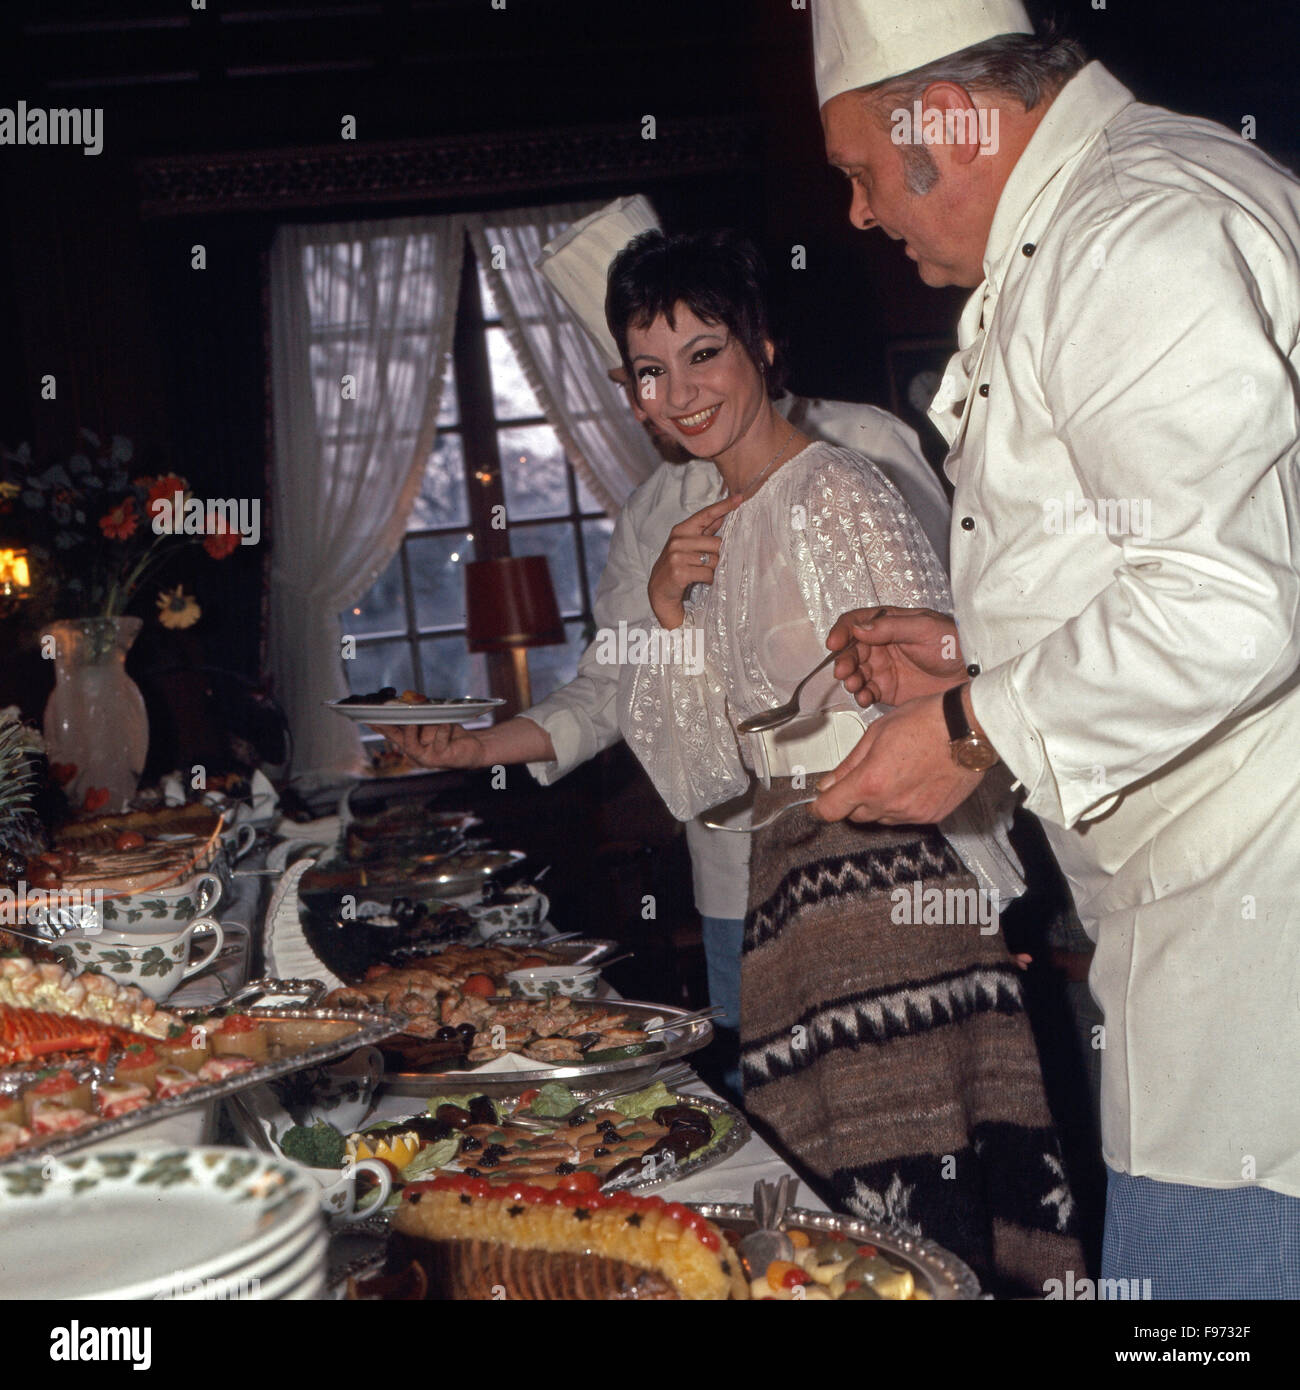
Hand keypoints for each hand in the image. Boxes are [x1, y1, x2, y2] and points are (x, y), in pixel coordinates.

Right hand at [375, 722, 486, 769]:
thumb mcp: (433, 722)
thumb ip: (419, 716)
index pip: (391, 733)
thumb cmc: (450, 734)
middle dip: (389, 727)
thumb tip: (407, 701)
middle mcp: (416, 752)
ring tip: (414, 720)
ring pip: (413, 745)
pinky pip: (439, 742)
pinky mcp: (442, 758)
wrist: (473, 747)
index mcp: (411, 742)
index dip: (378, 726)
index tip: (366, 718)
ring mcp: (428, 757)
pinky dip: (442, 730)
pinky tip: (445, 723)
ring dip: (413, 731)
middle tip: (384, 715)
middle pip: (398, 739)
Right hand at [647, 493, 744, 628]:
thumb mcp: (687, 546)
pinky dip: (708, 580)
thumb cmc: (677, 567)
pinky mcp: (680, 572)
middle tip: (704, 564)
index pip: (705, 515)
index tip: (739, 497)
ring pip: (714, 560)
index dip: (724, 506)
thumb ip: (703, 532)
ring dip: (712, 569)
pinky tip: (698, 581)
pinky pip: (708, 574)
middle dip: (716, 555)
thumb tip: (722, 516)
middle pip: (716, 542)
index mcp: (680, 530)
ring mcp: (677, 556)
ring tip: (699, 573)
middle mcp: (677, 541)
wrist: (659, 592)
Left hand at [811, 693, 983, 824]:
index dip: (819, 808)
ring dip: (879, 803)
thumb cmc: (927, 721)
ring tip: (894, 774)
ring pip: (882, 818)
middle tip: (864, 777)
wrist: (969, 729)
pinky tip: (912, 782)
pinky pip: (907, 818)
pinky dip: (903, 805)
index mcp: (870, 782)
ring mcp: (912, 813)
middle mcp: (890, 804)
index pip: (830, 810)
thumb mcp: (876, 733)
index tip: (818, 804)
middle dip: (852, 800)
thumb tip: (829, 782)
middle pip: (855, 816)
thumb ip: (849, 764)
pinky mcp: (932, 816)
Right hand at [826, 605, 966, 707]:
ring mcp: (883, 668)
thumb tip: (860, 628)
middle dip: (844, 660)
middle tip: (845, 671)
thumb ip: (890, 627)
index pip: (855, 623)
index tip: (834, 643)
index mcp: (888, 624)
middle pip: (850, 650)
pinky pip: (866, 692)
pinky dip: (861, 696)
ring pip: (855, 672)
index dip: (842, 632)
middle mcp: (881, 644)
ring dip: (851, 679)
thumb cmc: (954, 643)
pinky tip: (865, 697)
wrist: (973, 673)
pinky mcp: (888, 689)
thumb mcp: (923, 628)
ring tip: (856, 685)